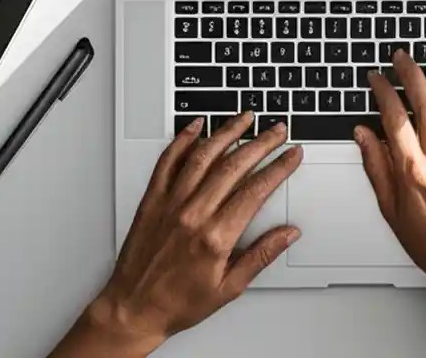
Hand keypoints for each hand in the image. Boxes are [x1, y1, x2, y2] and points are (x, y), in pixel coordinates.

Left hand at [50, 112, 302, 357]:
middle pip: (234, 166)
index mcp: (216, 237)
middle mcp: (193, 214)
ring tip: (244, 118)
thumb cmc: (178, 302)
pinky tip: (196, 126)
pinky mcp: (151, 200)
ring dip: (226, 132)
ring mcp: (170, 203)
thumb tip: (288, 234)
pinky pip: (167, 162)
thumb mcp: (230, 288)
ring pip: (203, 156)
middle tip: (277, 130)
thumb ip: (261, 255)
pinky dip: (182, 140)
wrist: (133, 309)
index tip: (292, 155)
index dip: (278, 168)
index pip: (256, 190)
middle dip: (260, 143)